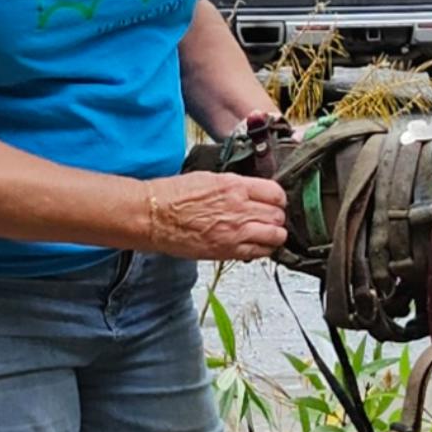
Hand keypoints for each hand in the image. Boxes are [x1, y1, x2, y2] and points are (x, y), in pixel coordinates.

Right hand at [142, 171, 287, 260]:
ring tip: (267, 233)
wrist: (153, 216)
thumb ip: (236, 186)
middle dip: (277, 217)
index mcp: (235, 186)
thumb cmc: (173, 196)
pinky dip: (263, 250)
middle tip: (270, 219)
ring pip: (276, 235)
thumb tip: (254, 192)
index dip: (278, 199)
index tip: (275, 202)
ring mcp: (235, 232)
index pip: (276, 193)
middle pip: (278, 215)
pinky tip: (256, 246)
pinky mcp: (228, 250)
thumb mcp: (210, 178)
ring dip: (275, 234)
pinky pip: (260, 253)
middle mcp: (240, 208)